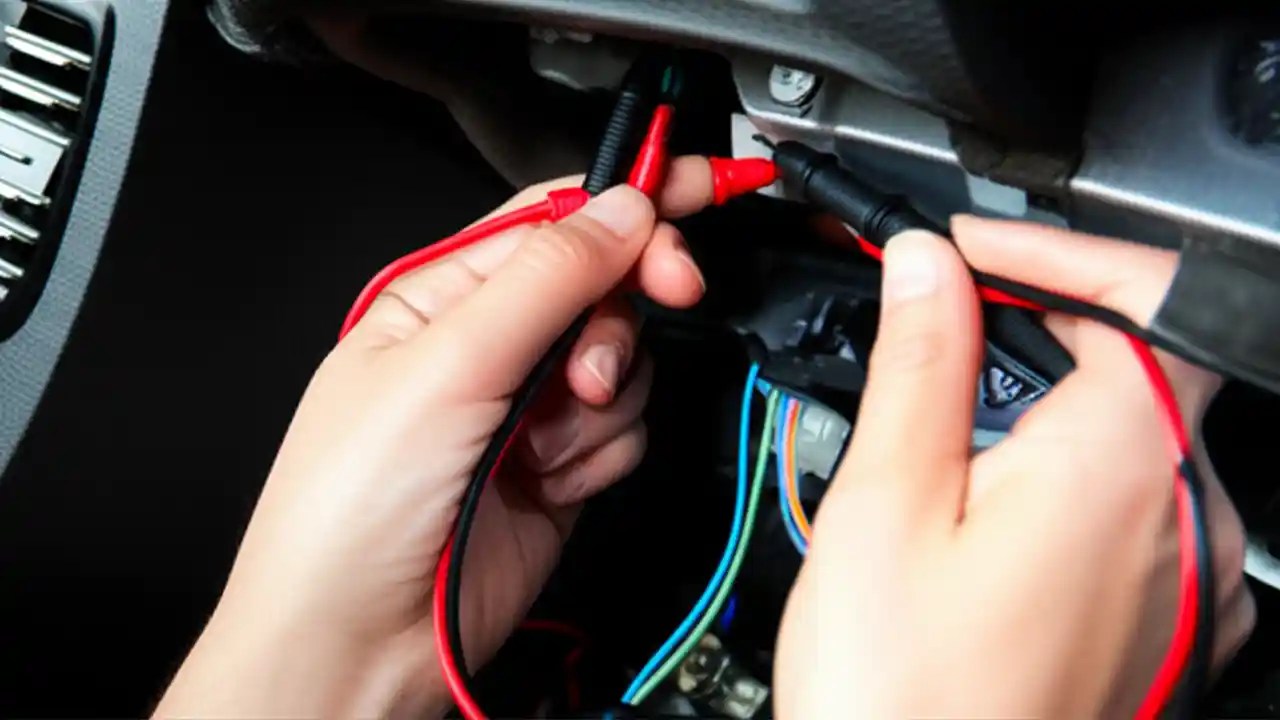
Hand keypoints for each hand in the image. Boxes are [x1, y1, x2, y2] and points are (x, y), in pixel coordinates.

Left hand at [155, 160, 722, 717]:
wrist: (362, 642)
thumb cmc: (351, 507)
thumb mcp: (446, 366)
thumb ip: (546, 280)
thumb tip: (622, 210)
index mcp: (441, 296)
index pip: (553, 219)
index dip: (630, 199)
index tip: (702, 187)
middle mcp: (489, 344)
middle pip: (604, 284)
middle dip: (627, 306)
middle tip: (667, 296)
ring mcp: (528, 407)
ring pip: (626, 361)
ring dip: (602, 400)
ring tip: (544, 437)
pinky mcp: (561, 464)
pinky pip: (627, 428)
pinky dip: (600, 453)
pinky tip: (547, 480)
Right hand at [775, 218, 1253, 717]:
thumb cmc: (904, 695)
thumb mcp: (888, 499)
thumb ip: (921, 362)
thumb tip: (930, 267)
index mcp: (1125, 465)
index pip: (1148, 293)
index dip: (1051, 248)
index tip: (971, 250)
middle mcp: (1188, 519)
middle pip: (1137, 362)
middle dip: (1031, 328)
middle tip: (931, 332)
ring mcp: (1192, 580)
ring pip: (1133, 437)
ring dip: (1043, 409)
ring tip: (942, 445)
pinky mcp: (1172, 624)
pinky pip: (1136, 512)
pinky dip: (1067, 479)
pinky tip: (986, 520)